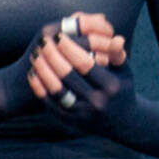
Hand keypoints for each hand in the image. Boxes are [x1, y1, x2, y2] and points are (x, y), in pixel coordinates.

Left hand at [27, 15, 135, 134]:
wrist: (121, 122)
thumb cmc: (121, 89)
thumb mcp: (124, 72)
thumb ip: (117, 54)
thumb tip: (117, 38)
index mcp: (110, 86)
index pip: (85, 63)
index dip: (69, 48)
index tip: (58, 36)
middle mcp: (97, 101)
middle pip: (68, 75)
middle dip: (52, 55)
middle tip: (43, 41)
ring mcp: (82, 113)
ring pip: (56, 89)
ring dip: (43, 70)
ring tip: (35, 54)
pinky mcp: (71, 121)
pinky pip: (51, 103)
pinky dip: (40, 87)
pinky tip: (33, 73)